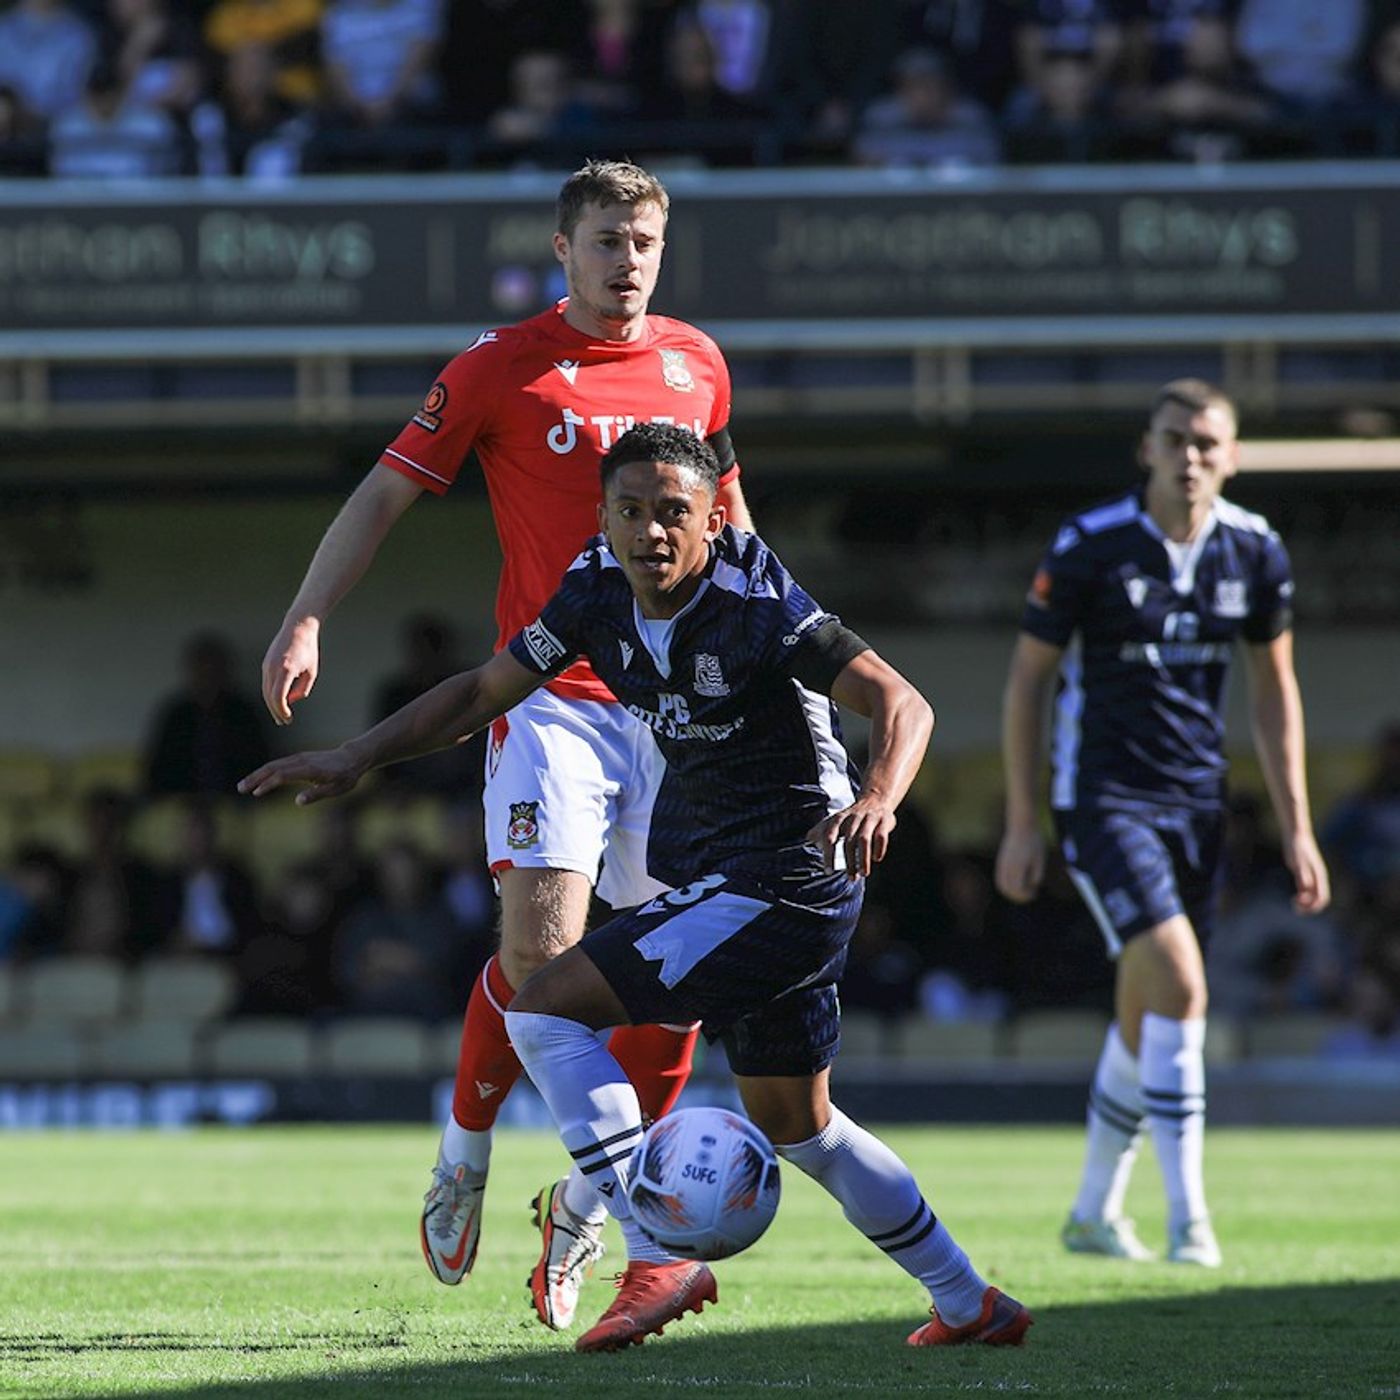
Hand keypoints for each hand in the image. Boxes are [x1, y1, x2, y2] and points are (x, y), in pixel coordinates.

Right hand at [238, 747, 363, 804]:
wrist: (351, 758)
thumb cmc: (344, 776)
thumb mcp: (335, 789)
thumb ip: (316, 794)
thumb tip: (297, 801)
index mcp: (309, 769)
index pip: (283, 776)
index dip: (268, 784)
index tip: (256, 793)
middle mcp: (301, 761)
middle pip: (273, 768)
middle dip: (255, 778)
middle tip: (240, 789)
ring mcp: (299, 758)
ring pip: (273, 765)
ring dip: (257, 775)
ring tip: (243, 786)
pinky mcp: (298, 758)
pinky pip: (279, 764)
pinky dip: (266, 771)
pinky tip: (258, 780)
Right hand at [261, 618, 319, 725]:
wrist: (298, 628)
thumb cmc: (308, 650)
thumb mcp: (311, 671)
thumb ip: (302, 689)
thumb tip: (290, 701)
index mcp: (286, 670)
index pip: (278, 697)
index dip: (282, 711)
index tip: (289, 719)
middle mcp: (273, 668)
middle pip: (269, 697)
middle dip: (276, 711)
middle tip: (284, 722)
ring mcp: (267, 665)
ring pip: (266, 690)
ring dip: (272, 704)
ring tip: (280, 715)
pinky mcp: (265, 663)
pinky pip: (266, 683)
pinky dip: (270, 694)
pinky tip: (278, 701)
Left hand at [806, 797, 895, 879]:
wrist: (876, 798)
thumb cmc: (852, 815)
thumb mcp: (836, 819)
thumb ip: (822, 829)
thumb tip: (807, 838)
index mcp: (839, 819)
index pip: (830, 837)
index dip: (828, 854)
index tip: (828, 871)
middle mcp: (853, 818)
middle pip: (848, 841)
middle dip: (849, 861)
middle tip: (851, 878)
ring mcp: (869, 819)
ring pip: (864, 839)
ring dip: (863, 858)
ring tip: (863, 874)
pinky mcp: (884, 821)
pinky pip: (881, 835)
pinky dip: (879, 848)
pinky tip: (877, 859)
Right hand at [995, 826, 1044, 902]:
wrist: (1022, 826)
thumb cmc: (1034, 842)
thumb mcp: (1040, 860)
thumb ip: (1036, 875)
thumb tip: (1032, 886)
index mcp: (1018, 867)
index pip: (1018, 889)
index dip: (1026, 896)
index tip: (1035, 893)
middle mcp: (1007, 867)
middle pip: (1008, 890)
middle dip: (1018, 896)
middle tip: (1030, 894)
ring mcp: (1001, 864)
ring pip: (1001, 885)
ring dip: (1011, 891)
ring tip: (1023, 889)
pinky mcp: (1000, 861)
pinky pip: (1000, 877)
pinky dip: (1006, 884)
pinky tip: (1017, 882)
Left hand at [1284, 830, 1330, 914]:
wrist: (1296, 835)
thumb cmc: (1296, 847)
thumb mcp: (1297, 861)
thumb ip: (1302, 874)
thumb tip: (1305, 887)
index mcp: (1319, 876)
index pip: (1321, 898)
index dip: (1312, 906)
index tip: (1298, 905)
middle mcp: (1318, 878)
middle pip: (1319, 899)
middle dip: (1309, 907)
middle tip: (1295, 909)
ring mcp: (1313, 877)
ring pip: (1314, 896)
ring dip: (1306, 904)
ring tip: (1294, 904)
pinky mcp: (1305, 874)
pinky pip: (1308, 891)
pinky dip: (1303, 897)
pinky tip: (1295, 898)